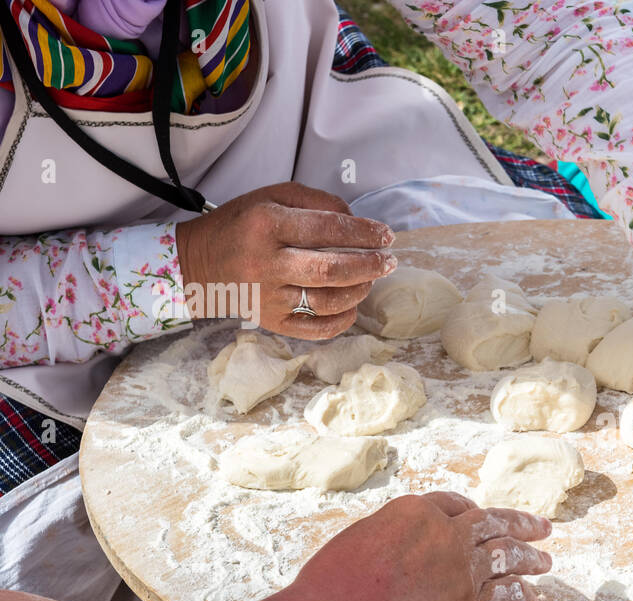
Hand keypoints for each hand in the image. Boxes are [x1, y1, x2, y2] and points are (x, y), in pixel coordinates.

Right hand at [176, 182, 397, 339]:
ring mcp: (268, 297)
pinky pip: (315, 328)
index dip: (363, 232)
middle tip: (389, 261)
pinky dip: (342, 320)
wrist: (199, 263)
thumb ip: (316, 201)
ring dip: (360, 290)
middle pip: (330, 270)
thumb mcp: (272, 197)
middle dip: (369, 265)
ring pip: (327, 301)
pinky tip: (353, 305)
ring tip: (371, 278)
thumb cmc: (242, 225)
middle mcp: (266, 263)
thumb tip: (356, 219)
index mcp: (265, 225)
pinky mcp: (270, 321)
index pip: (326, 229)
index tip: (386, 235)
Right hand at [229, 491, 551, 600]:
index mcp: (415, 510)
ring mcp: (462, 569)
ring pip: (507, 556)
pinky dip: (522, 597)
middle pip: (492, 523)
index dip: (471, 512)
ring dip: (531, 558)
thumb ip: (386, 538)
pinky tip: (532, 599)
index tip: (481, 517)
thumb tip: (392, 549)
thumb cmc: (331, 584)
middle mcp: (446, 533)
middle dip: (520, 525)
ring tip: (546, 561)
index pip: (454, 504)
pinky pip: (505, 597)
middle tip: (542, 527)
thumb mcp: (356, 540)